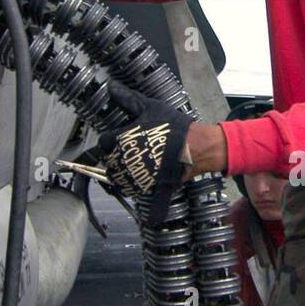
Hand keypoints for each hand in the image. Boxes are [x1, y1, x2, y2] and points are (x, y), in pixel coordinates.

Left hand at [98, 80, 192, 224]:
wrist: (199, 144)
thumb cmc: (174, 125)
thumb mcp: (150, 107)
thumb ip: (128, 99)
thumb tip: (110, 86)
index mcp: (124, 140)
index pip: (104, 143)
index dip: (109, 141)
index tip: (115, 140)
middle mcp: (130, 161)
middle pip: (111, 165)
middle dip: (115, 161)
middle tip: (126, 155)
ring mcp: (143, 178)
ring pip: (125, 184)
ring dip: (125, 180)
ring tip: (133, 172)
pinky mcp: (159, 188)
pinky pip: (155, 203)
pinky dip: (154, 213)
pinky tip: (151, 219)